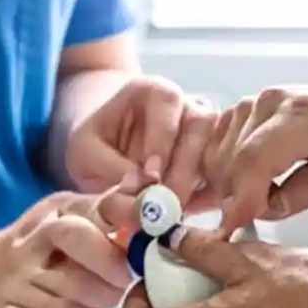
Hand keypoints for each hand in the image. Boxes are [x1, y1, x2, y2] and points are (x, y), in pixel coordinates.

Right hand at [0, 188, 137, 307]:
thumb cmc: (44, 241)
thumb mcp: (72, 211)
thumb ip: (111, 202)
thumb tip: (147, 180)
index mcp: (53, 218)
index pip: (86, 224)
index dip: (114, 249)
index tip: (133, 262)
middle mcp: (28, 249)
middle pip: (76, 277)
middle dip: (107, 290)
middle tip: (115, 290)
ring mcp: (13, 284)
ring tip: (91, 306)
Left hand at [65, 76, 217, 207]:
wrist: (103, 155)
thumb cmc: (94, 144)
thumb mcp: (86, 151)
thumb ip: (111, 166)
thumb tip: (141, 193)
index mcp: (155, 92)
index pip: (167, 104)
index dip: (161, 142)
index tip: (151, 176)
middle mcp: (187, 106)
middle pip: (200, 127)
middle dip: (183, 168)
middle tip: (166, 203)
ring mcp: (205, 134)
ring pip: (217, 150)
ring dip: (198, 183)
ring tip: (174, 212)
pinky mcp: (212, 163)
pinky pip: (221, 177)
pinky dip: (209, 197)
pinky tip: (189, 215)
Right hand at [204, 85, 307, 231]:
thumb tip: (269, 208)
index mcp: (304, 113)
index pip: (256, 158)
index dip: (242, 198)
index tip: (236, 228)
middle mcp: (269, 102)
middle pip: (230, 160)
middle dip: (235, 199)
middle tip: (257, 222)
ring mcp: (251, 104)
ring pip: (217, 157)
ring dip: (226, 188)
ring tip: (257, 203)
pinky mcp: (240, 112)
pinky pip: (214, 148)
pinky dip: (219, 174)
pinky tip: (240, 191)